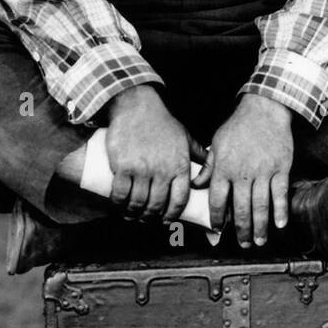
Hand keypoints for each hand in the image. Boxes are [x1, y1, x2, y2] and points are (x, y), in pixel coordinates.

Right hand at [105, 85, 203, 223]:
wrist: (137, 108)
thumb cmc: (162, 124)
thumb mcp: (185, 138)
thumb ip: (198, 155)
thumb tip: (208, 171)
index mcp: (180, 166)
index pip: (180, 200)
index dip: (173, 214)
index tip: (167, 219)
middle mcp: (163, 171)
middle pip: (157, 205)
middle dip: (151, 217)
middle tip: (146, 219)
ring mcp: (142, 170)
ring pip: (138, 203)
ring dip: (135, 214)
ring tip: (132, 215)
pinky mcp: (123, 167)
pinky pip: (121, 194)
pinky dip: (119, 204)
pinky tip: (120, 206)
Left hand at [192, 95, 293, 247]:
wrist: (264, 109)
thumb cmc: (239, 126)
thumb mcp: (217, 144)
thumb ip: (209, 167)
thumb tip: (197, 185)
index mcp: (224, 168)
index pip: (218, 200)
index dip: (217, 218)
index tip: (218, 229)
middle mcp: (243, 173)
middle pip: (241, 209)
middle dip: (241, 230)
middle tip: (242, 244)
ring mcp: (263, 172)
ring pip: (261, 206)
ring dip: (259, 227)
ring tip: (259, 241)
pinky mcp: (280, 168)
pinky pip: (280, 193)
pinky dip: (280, 210)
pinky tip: (279, 224)